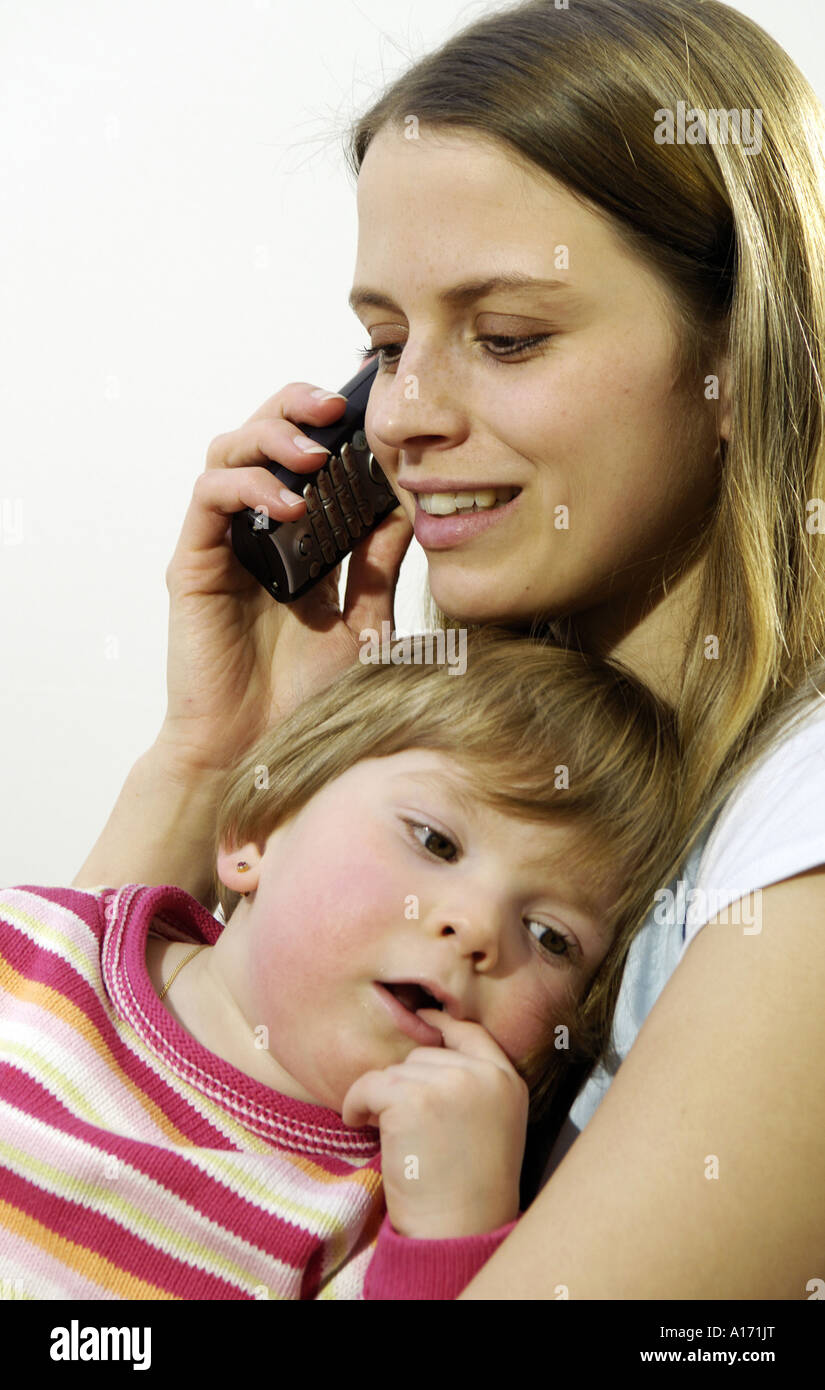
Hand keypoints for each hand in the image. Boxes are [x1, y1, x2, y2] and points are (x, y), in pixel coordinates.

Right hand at [157, 379, 413, 774]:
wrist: (257, 753)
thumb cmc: (308, 699)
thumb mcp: (365, 625)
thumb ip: (380, 568)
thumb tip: (409, 505)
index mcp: (301, 539)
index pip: (311, 457)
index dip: (336, 426)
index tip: (376, 415)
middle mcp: (258, 531)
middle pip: (264, 436)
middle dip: (296, 408)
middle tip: (335, 408)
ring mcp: (223, 544)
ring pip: (229, 452)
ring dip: (270, 437)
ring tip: (313, 454)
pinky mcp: (192, 564)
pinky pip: (209, 499)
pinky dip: (247, 488)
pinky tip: (287, 505)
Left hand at [341, 1010, 527, 1239]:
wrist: (460, 1229)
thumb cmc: (469, 1189)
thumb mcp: (493, 1125)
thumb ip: (474, 1086)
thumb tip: (426, 1048)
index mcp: (507, 1081)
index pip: (471, 1033)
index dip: (442, 1024)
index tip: (421, 1020)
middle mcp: (483, 1076)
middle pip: (425, 1054)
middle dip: (405, 1083)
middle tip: (400, 1121)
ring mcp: (450, 1084)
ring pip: (395, 1070)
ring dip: (380, 1098)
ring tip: (388, 1133)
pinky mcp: (414, 1099)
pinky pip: (370, 1085)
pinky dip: (356, 1103)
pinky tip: (359, 1124)